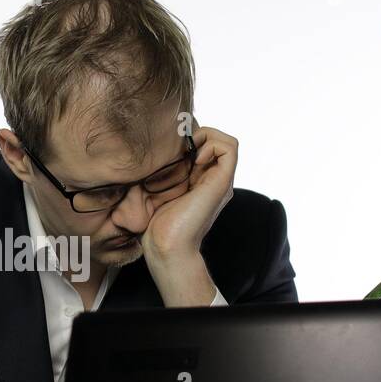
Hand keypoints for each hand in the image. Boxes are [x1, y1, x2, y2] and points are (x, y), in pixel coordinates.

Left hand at [141, 122, 236, 304]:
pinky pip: (230, 148)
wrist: (166, 246)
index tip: (172, 150)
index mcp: (200, 181)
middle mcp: (213, 180)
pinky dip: (212, 144)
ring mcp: (219, 181)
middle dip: (198, 135)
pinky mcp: (221, 183)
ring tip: (189, 152)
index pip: (207, 146)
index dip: (192, 138)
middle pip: (218, 141)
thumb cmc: (156, 224)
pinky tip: (195, 159)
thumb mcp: (155, 191)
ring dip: (207, 137)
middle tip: (179, 149)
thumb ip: (162, 173)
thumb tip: (150, 153)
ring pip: (227, 142)